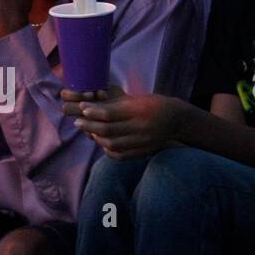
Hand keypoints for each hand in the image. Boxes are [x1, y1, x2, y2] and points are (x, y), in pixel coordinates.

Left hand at [65, 84, 186, 158]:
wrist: (176, 120)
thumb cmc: (152, 104)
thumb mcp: (136, 99)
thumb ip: (114, 104)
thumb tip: (89, 106)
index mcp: (138, 111)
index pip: (109, 114)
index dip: (93, 112)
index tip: (82, 109)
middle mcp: (140, 128)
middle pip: (108, 130)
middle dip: (89, 126)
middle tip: (78, 122)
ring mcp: (142, 142)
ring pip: (112, 144)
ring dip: (97, 139)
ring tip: (90, 131)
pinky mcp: (142, 152)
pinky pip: (120, 155)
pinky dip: (108, 150)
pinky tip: (103, 143)